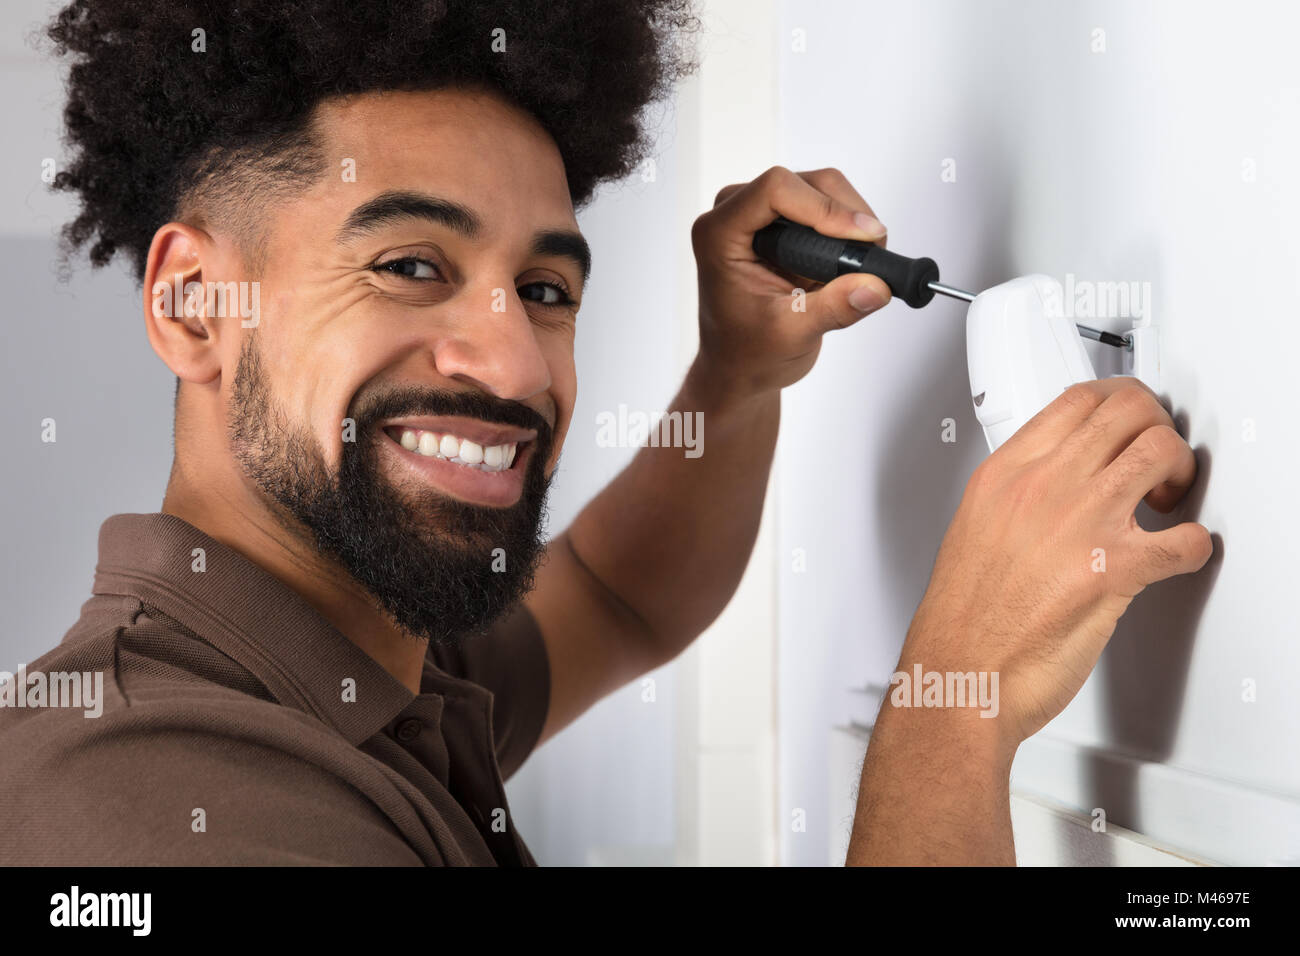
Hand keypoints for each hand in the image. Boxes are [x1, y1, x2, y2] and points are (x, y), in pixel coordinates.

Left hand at [689, 166, 891, 403]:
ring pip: (821, 186)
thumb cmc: (748, 351)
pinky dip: (850, 225)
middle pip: (804, 183)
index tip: (860, 239)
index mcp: (719, 236)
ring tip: (866, 261)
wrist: (740, 365)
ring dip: (852, 218)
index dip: (823, 208)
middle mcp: (734, 215)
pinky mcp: (783, 221)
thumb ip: (833, 308)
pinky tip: (855, 259)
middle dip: (846, 213)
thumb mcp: (790, 334)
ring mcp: (759, 214)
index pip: (774, 190)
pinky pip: (826, 202)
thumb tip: (877, 286)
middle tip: (873, 253)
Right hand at [901, 377, 1212, 750]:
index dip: (1118, 401)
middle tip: (1156, 458)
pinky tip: (1179, 554)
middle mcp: (1042, 488)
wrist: (959, 675)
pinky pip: (1187, 539)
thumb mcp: (972, 532)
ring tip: (1168, 499)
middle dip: (1156, 426)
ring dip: (1179, 471)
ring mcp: (1079, 524)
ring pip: (1160, 450)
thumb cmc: (962, 622)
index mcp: (1004, 476)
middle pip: (1126, 411)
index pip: (1075, 401)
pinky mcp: (1114, 571)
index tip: (1130, 415)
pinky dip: (1196, 545)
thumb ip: (1014, 499)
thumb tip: (1053, 489)